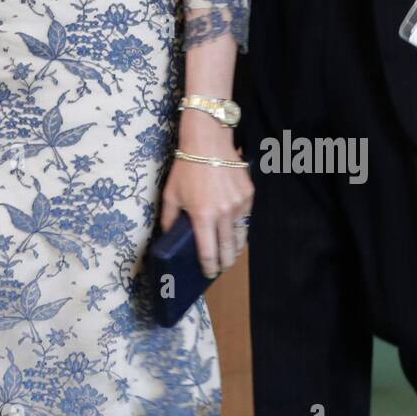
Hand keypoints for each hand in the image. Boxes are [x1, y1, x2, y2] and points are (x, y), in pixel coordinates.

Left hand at [161, 115, 253, 275]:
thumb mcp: (171, 193)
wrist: (208, 142)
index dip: (209, 267)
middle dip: (225, 263)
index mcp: (203, 216)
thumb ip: (169, 218)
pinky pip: (246, 218)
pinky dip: (241, 227)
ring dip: (236, 249)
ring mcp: (240, 204)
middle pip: (229, 249)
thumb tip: (167, 235)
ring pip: (241, 236)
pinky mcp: (249, 195)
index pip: (209, 252)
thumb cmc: (186, 168)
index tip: (208, 273)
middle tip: (222, 268)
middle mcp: (224, 213)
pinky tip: (234, 230)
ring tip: (230, 254)